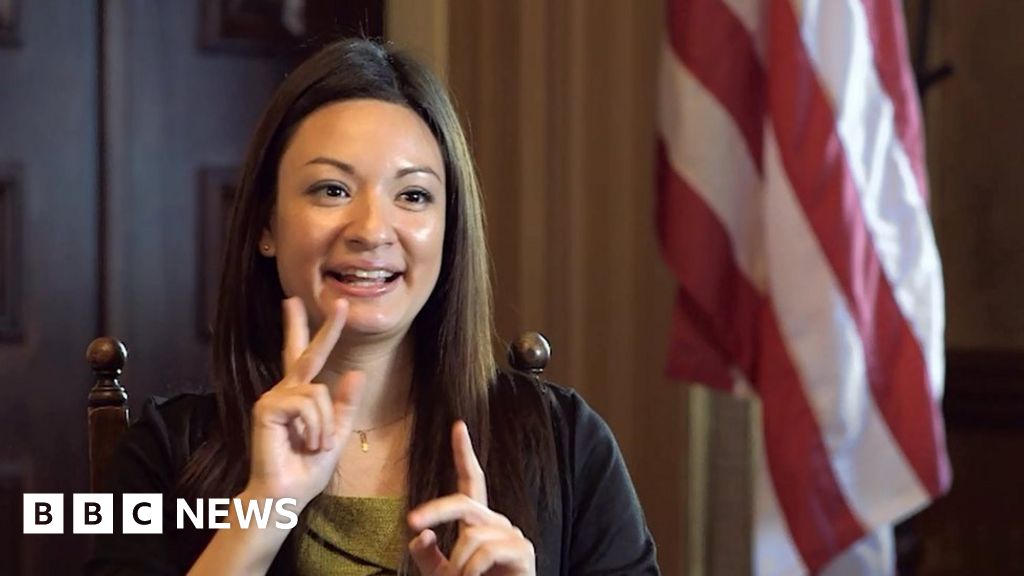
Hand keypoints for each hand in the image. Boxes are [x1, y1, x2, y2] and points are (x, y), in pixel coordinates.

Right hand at [246, 297, 363, 509]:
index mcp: (302, 397)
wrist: (286, 494)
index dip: (322, 332)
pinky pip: (306, 404)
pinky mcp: (267, 407)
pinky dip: (313, 427)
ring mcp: (274, 398)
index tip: (332, 306)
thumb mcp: (336, 434)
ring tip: (314, 444)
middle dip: (325, 328)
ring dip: (324, 424)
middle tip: (339, 302)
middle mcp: (286, 392)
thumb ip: (344, 405)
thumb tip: (356, 372)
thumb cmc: (307, 468)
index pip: (312, 357)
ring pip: (317, 392)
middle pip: (305, 352)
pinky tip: (304, 442)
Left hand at [407, 422, 535, 575]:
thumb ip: (427, 555)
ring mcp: (512, 535)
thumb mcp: (441, 572)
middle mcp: (496, 522)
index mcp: (478, 522)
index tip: (457, 426)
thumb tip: (420, 534)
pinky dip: (472, 571)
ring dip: (457, 565)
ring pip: (471, 535)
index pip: (471, 481)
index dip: (464, 454)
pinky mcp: (524, 551)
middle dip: (436, 509)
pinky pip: (487, 551)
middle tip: (413, 522)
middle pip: (464, 501)